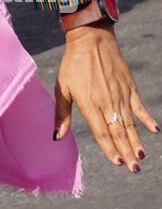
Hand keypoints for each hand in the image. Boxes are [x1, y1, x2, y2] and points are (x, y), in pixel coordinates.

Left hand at [55, 22, 159, 171]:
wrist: (90, 38)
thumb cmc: (72, 64)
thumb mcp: (62, 88)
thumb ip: (61, 115)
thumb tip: (56, 137)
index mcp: (89, 103)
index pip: (101, 132)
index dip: (110, 149)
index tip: (117, 163)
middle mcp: (107, 101)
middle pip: (118, 132)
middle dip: (126, 152)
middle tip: (134, 170)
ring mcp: (121, 95)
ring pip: (130, 123)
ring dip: (137, 141)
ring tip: (142, 157)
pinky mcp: (130, 87)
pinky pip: (140, 106)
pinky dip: (147, 119)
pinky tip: (154, 130)